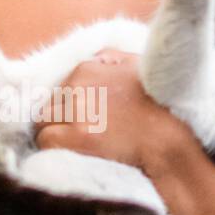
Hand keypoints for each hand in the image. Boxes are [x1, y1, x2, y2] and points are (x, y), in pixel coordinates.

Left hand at [34, 50, 163, 167]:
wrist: (171, 142)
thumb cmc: (159, 108)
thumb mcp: (138, 68)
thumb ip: (111, 60)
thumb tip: (93, 59)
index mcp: (89, 67)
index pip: (61, 87)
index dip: (70, 105)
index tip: (84, 118)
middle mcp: (79, 84)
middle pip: (50, 104)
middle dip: (62, 119)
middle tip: (82, 135)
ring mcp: (77, 110)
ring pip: (43, 122)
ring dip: (57, 135)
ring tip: (79, 147)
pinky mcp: (76, 136)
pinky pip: (47, 141)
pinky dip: (56, 150)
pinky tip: (76, 155)